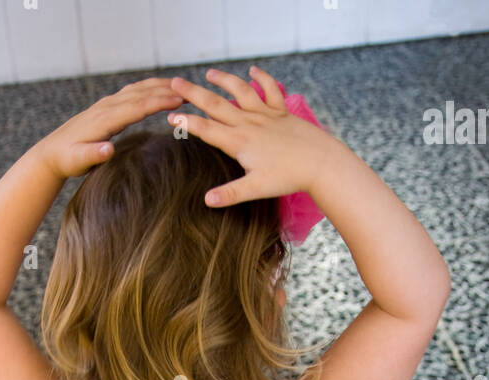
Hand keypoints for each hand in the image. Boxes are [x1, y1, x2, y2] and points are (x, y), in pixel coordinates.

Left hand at [39, 78, 183, 178]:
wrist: (52, 153)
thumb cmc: (67, 160)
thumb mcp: (78, 161)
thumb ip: (93, 155)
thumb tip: (109, 149)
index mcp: (105, 119)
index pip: (137, 106)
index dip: (159, 102)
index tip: (180, 100)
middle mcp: (107, 107)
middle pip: (142, 93)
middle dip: (166, 91)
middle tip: (191, 91)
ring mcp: (107, 105)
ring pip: (138, 90)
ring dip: (160, 86)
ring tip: (182, 88)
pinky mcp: (108, 107)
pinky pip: (133, 94)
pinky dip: (149, 89)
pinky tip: (160, 91)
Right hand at [167, 65, 330, 205]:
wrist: (319, 161)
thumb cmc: (288, 177)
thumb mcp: (256, 189)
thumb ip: (230, 194)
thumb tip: (207, 200)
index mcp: (239, 141)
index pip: (206, 130)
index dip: (186, 123)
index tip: (169, 117)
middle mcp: (248, 122)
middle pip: (215, 103)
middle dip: (193, 93)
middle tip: (174, 82)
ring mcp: (265, 114)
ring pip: (239, 90)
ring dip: (223, 80)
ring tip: (209, 74)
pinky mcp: (281, 111)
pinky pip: (269, 89)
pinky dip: (261, 77)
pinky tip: (253, 70)